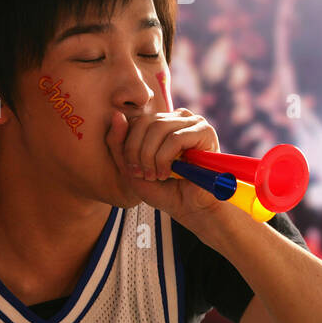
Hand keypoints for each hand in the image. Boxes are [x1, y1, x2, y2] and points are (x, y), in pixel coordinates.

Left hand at [107, 109, 224, 224]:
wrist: (189, 208)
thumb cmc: (161, 189)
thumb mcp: (130, 167)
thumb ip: (118, 142)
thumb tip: (116, 114)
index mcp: (161, 122)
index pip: (135, 121)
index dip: (128, 146)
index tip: (132, 170)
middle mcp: (177, 118)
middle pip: (145, 122)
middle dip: (137, 152)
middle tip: (143, 175)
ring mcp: (193, 122)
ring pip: (158, 128)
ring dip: (150, 156)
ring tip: (155, 175)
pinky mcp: (205, 133)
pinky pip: (174, 139)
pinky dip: (164, 158)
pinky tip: (166, 173)